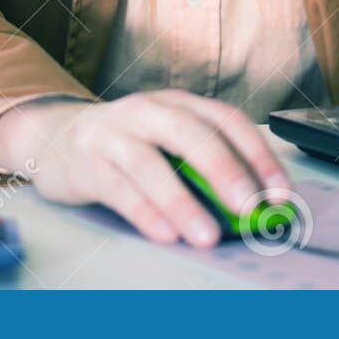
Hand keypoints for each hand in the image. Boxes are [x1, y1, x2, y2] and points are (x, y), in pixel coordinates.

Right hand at [0, 89, 292, 247]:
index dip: (258, 155)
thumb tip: (255, 209)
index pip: (226, 120)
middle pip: (190, 134)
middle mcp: (147, 110)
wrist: (58, 137)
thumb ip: (205, 168)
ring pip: (150, 165)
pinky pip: (117, 189)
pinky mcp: (86, 163)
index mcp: (178, 103)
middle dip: (224, 170)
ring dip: (182, 202)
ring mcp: (113, 134)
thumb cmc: (128, 146)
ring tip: (207, 235)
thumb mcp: (168, 143)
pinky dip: (144, 213)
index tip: (280, 193)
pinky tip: (165, 234)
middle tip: (250, 206)